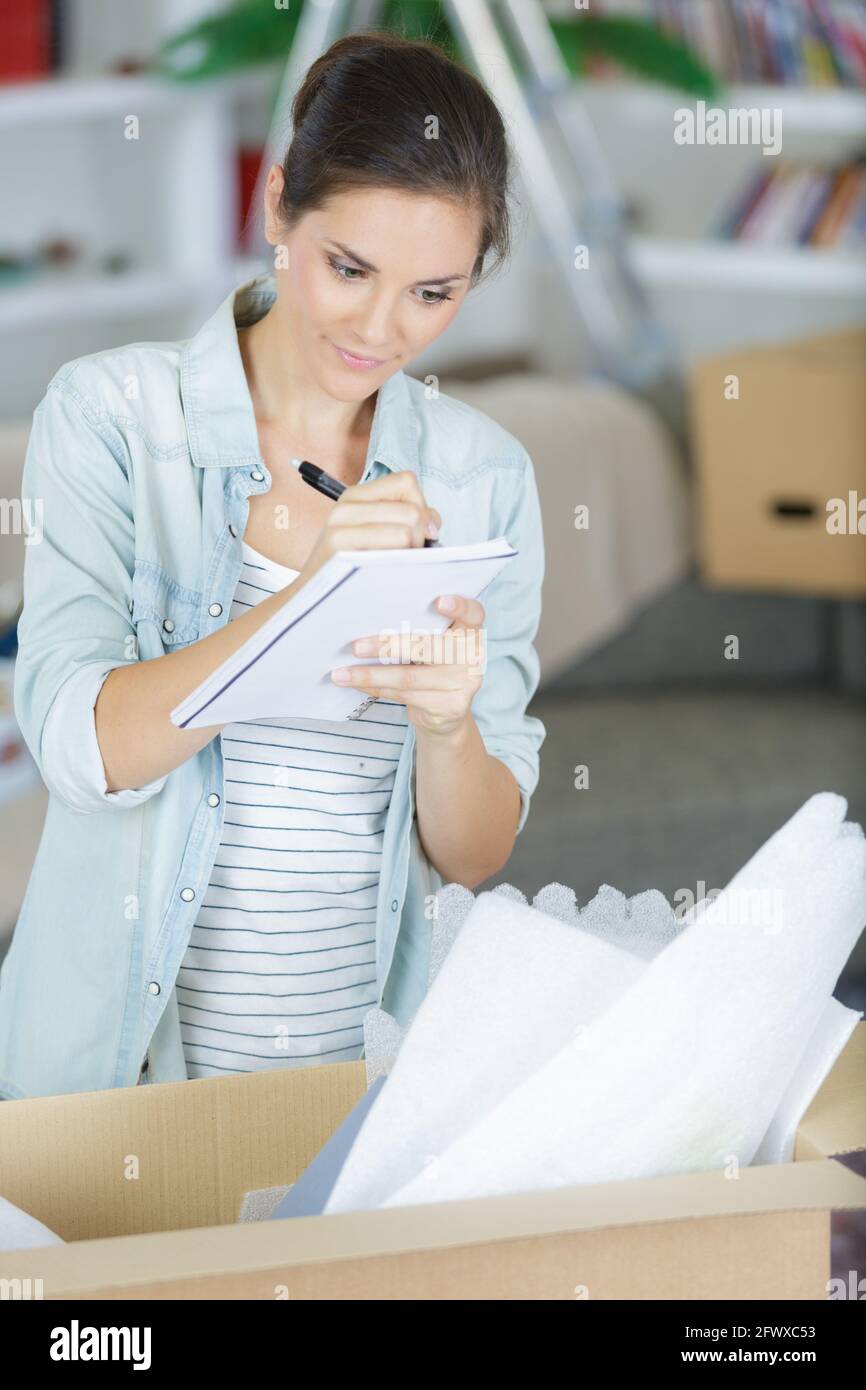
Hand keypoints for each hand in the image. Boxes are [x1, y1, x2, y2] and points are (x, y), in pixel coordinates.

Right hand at [298, 469, 440, 590]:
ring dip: (413, 550)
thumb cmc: (350, 570)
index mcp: (356, 496)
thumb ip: (407, 521)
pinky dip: (402, 559)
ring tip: (397, 565)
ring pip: (407, 525)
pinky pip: (394, 542)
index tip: (420, 532)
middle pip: (413, 508)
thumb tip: (433, 521)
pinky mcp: (340, 543)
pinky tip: (389, 571)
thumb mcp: (375, 537)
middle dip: (421, 535)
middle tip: (407, 556)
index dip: (422, 506)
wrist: (311, 598)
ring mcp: (340, 522)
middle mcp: (346, 504)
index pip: (407, 482)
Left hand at [331, 594, 486, 737]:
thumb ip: (417, 629)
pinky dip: (376, 689)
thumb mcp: (432, 643)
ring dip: (371, 675)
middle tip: (356, 646)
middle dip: (387, 646)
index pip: (473, 614)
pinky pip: (405, 695)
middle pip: (429, 647)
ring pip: (410, 677)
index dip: (459, 606)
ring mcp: (465, 684)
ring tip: (341, 673)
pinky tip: (356, 684)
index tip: (438, 601)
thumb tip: (367, 617)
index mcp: (471, 631)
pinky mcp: (451, 707)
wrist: (446, 713)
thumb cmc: (432, 666)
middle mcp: (473, 656)